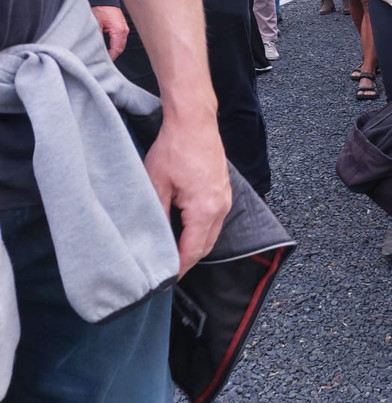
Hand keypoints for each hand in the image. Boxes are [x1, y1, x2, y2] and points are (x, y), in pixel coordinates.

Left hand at [90, 5, 128, 59]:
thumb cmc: (100, 8)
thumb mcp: (95, 24)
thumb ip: (97, 38)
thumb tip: (95, 49)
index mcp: (119, 31)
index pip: (116, 50)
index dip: (110, 57)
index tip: (103, 63)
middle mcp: (124, 31)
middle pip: (120, 49)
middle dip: (112, 56)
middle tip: (103, 62)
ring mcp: (125, 29)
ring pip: (120, 45)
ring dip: (114, 50)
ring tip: (105, 56)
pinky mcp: (122, 27)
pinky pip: (120, 40)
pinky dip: (115, 45)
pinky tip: (108, 48)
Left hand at [143, 116, 231, 275]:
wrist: (195, 122)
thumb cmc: (175, 148)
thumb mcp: (156, 184)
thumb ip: (157, 216)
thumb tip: (155, 240)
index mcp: (205, 210)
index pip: (192, 251)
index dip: (178, 268)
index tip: (165, 280)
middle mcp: (221, 207)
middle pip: (206, 246)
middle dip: (188, 260)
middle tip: (167, 271)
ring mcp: (225, 199)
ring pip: (212, 234)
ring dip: (195, 245)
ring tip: (173, 252)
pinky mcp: (224, 191)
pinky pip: (215, 219)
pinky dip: (201, 230)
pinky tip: (185, 229)